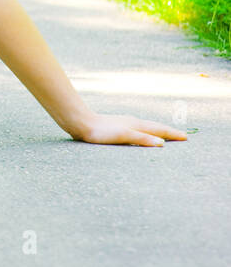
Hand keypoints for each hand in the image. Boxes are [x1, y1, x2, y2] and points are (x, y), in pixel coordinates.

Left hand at [69, 112, 187, 146]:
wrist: (80, 123)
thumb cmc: (101, 131)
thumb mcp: (123, 136)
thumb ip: (142, 139)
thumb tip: (162, 143)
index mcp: (136, 125)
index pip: (159, 129)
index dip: (172, 134)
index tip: (186, 137)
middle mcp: (132, 122)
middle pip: (154, 127)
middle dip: (168, 131)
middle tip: (181, 136)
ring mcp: (124, 123)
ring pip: (145, 127)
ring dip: (157, 131)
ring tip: (164, 135)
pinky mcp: (115, 127)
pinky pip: (136, 130)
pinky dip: (145, 133)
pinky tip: (138, 135)